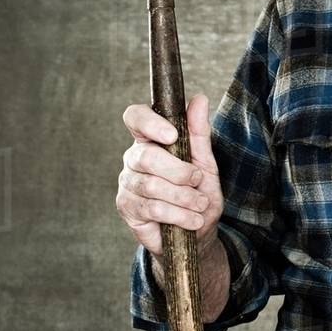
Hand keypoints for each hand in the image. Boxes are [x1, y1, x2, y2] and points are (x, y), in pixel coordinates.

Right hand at [116, 92, 222, 258]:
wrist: (197, 231)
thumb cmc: (199, 192)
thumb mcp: (205, 161)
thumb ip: (199, 132)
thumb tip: (198, 99)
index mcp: (150, 139)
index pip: (135, 117)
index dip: (150, 123)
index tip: (172, 135)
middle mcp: (133, 158)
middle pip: (146, 156)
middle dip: (178, 171)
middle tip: (198, 180)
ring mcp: (127, 183)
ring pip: (151, 185)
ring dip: (184, 197)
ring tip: (200, 205)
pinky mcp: (127, 207)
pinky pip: (152, 208)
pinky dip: (179, 215)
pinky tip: (192, 220)